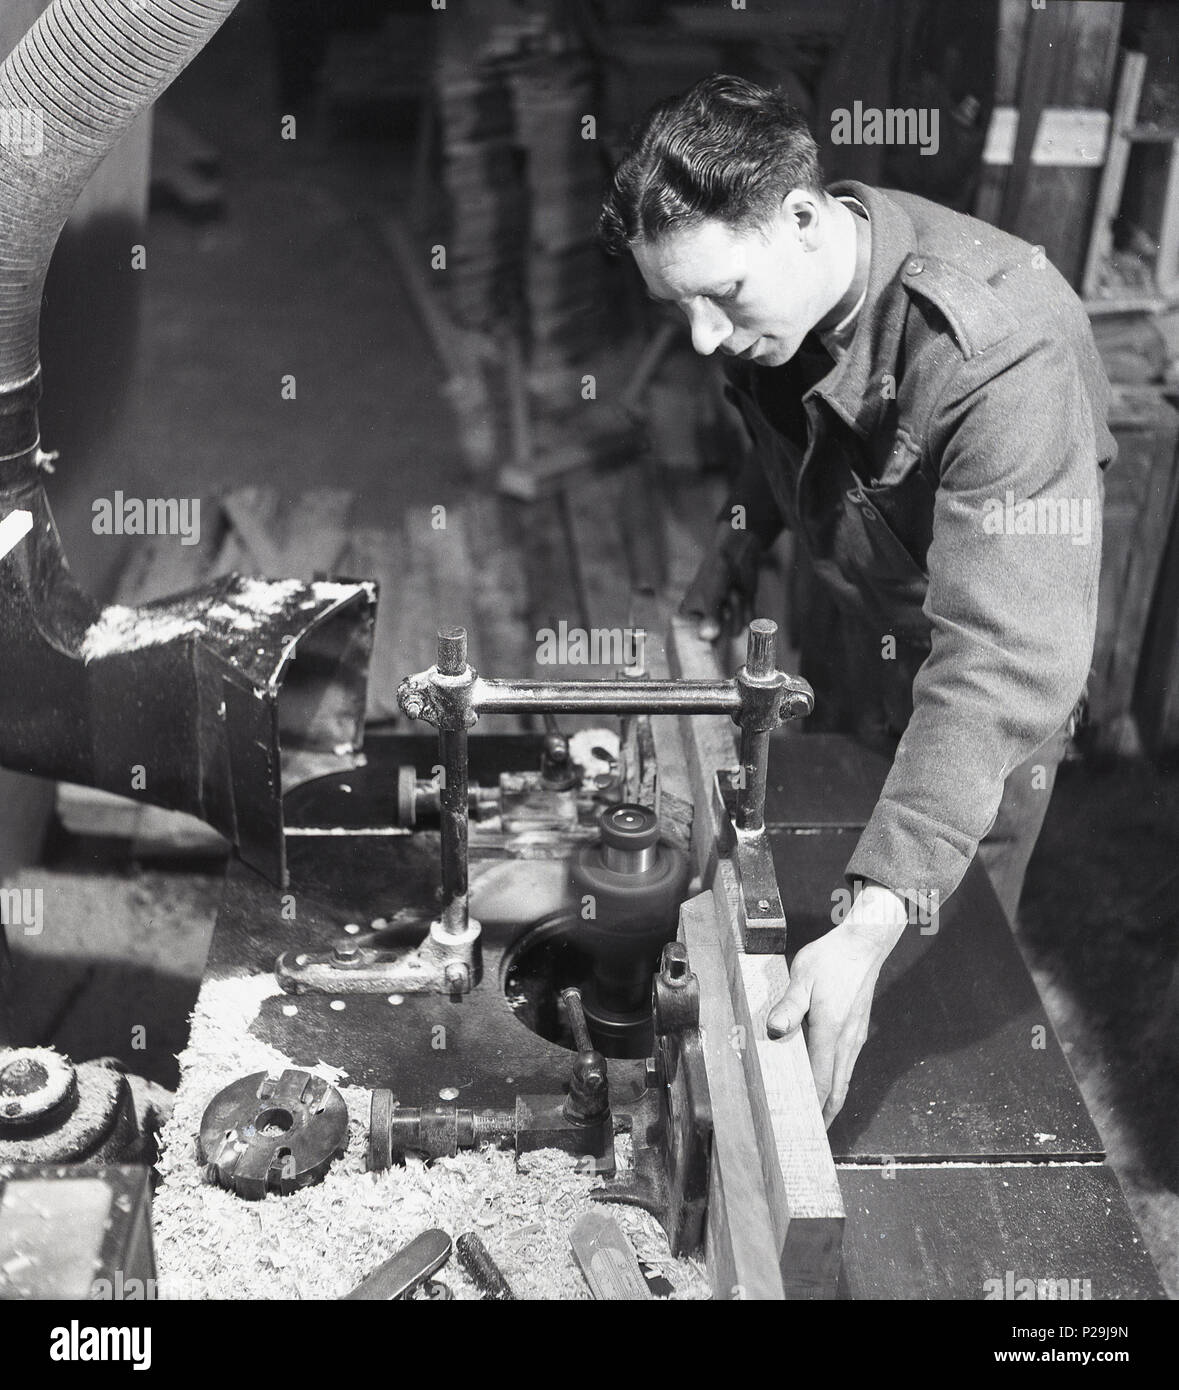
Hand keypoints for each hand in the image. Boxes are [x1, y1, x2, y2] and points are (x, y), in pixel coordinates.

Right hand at [678, 524, 760, 641]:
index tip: (709, 655)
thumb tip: (708, 637)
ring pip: (735, 630)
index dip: (701, 649)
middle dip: (725, 620)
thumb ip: (709, 619)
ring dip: (737, 610)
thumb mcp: (709, 597)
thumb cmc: (715, 573)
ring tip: (732, 592)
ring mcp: (725, 618)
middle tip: (724, 603)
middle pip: (718, 640)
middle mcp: (707, 621)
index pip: (692, 643)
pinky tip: (742, 595)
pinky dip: (747, 608)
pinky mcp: (741, 614)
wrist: (737, 556)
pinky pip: (747, 622)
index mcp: (690, 617)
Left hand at [766, 885, 907, 1125]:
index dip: (811, 1106)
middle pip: (837, 1089)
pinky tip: (827, 1083)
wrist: (866, 942)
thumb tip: (775, 1032)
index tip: (800, 1127)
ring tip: (817, 1119)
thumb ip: (789, 1006)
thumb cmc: (832, 957)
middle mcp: (847, 1040)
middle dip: (823, 1115)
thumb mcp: (802, 976)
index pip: (821, 1079)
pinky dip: (837, 1082)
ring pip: (844, 1078)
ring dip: (831, 1101)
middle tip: (810, 1137)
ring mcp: (856, 1036)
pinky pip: (847, 1064)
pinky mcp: (858, 1029)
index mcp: (830, 1030)